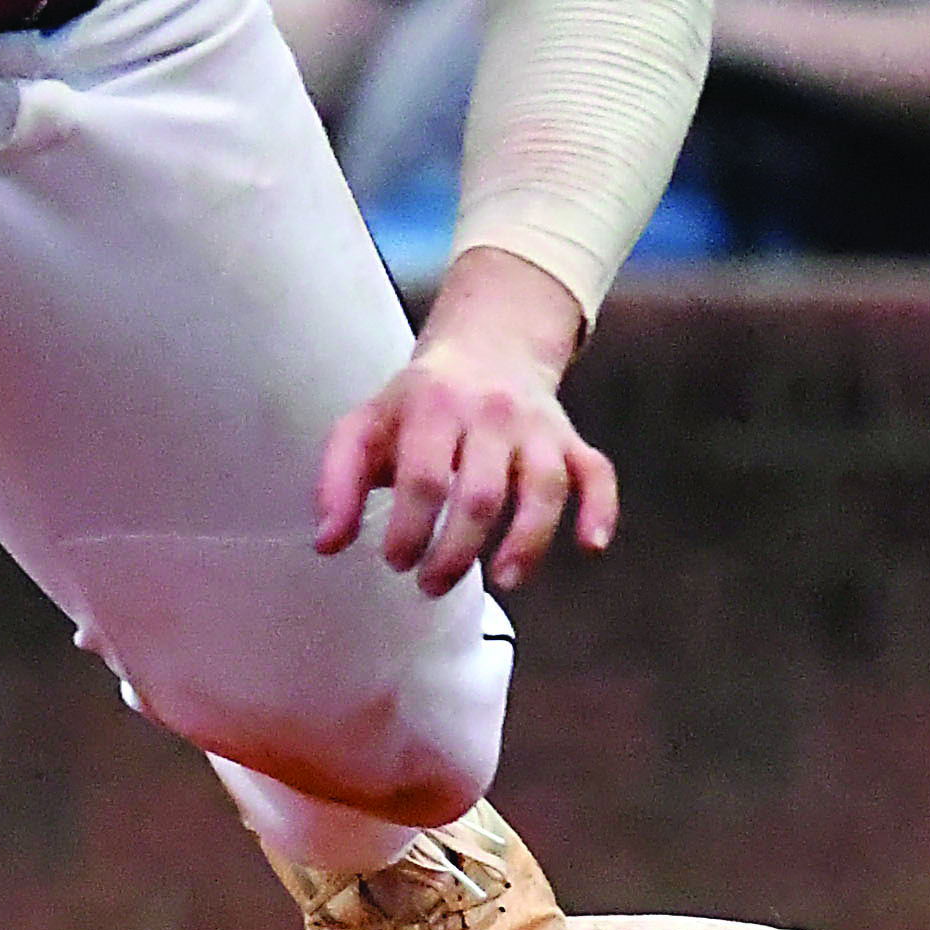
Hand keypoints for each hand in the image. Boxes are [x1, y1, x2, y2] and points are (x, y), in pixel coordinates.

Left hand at [315, 246, 617, 598]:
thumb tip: (328, 545)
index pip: (424, 478)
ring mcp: (537, 426)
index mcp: (433, 407)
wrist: (488, 345)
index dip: (408, 529)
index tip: (396, 560)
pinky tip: (590, 547)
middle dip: (456, 551)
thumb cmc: (417, 403)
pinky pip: (596, 473)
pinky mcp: (570, 439)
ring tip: (502, 581)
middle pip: (482, 494)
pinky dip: (601, 510)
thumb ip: (337, 482)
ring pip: (544, 488)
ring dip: (526, 543)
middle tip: (431, 584)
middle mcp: (491, 412)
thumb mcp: (365, 425)